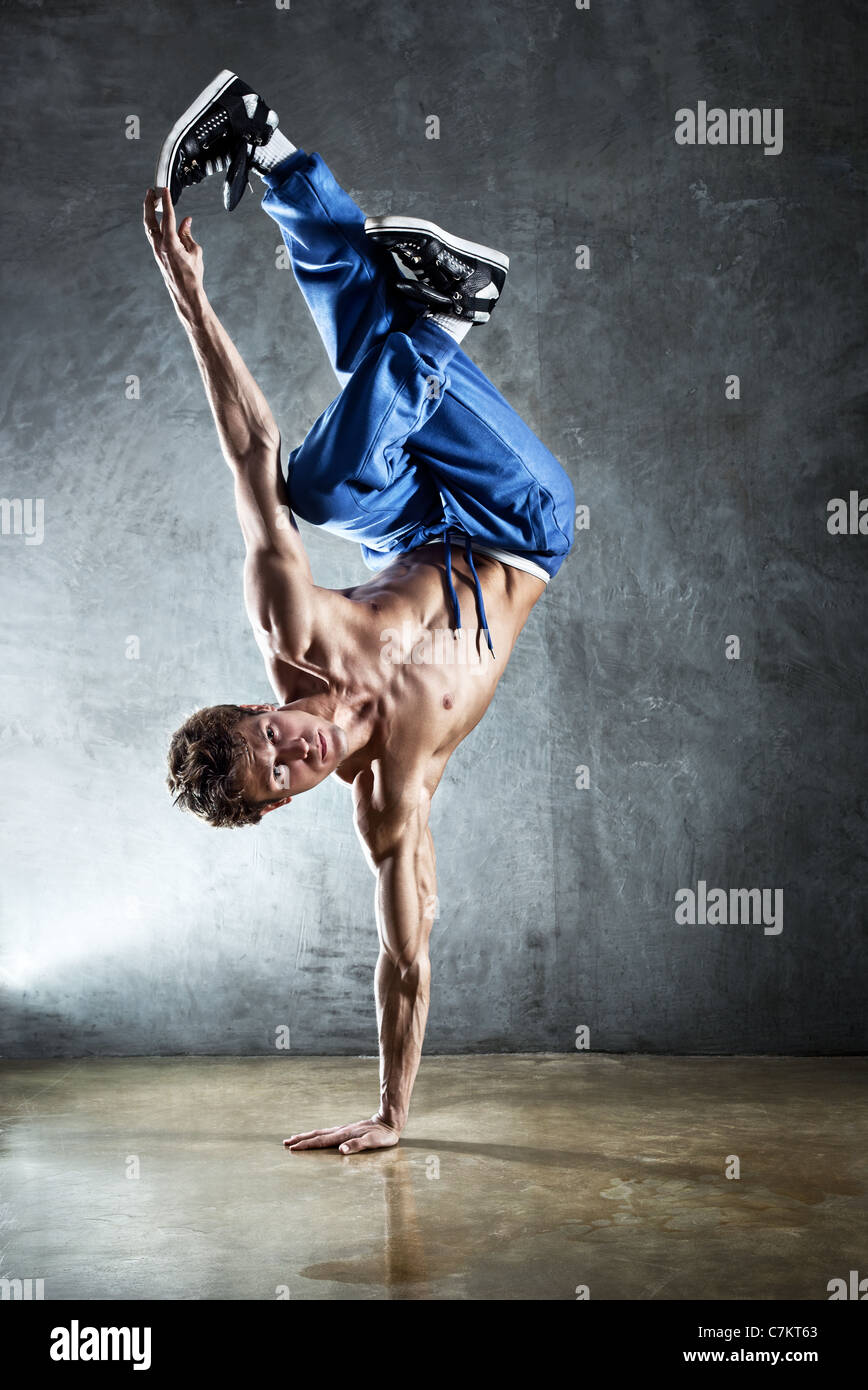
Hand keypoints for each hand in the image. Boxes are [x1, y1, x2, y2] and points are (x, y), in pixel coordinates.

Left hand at [143, 186, 204, 313]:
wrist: (185, 293)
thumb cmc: (192, 274)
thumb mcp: (195, 251)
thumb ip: (188, 234)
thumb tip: (186, 221)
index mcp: (170, 243)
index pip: (167, 217)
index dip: (166, 202)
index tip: (164, 190)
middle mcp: (160, 245)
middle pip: (150, 220)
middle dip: (148, 204)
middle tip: (151, 192)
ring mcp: (156, 250)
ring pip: (149, 227)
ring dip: (149, 214)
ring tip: (152, 203)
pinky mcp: (158, 255)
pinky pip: (153, 236)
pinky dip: (154, 225)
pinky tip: (158, 221)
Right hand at [284, 1115, 401, 1154]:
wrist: (389, 1120)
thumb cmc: (383, 1134)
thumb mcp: (373, 1142)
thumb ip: (357, 1145)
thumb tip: (341, 1150)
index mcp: (344, 1135)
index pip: (321, 1141)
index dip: (306, 1145)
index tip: (292, 1148)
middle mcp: (341, 1132)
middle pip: (317, 1135)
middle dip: (301, 1139)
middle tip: (285, 1142)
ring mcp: (343, 1130)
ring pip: (320, 1133)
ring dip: (307, 1136)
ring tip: (295, 1138)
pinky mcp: (347, 1131)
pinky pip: (327, 1133)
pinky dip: (317, 1135)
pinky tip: (316, 1137)